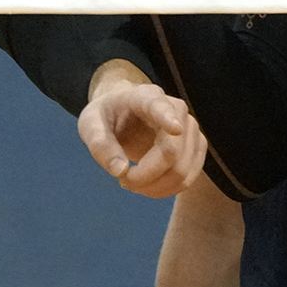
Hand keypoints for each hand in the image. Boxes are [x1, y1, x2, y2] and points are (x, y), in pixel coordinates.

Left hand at [77, 62, 205, 198]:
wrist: (124, 114)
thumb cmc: (107, 116)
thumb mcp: (90, 124)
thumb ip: (100, 144)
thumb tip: (120, 170)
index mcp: (144, 97)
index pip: (158, 106)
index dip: (167, 118)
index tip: (175, 128)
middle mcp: (174, 109)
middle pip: (171, 151)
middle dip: (145, 176)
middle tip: (122, 180)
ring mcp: (190, 128)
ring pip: (182, 170)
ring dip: (155, 187)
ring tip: (132, 183)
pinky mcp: (196, 145)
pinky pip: (188, 177)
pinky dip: (167, 189)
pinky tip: (148, 186)